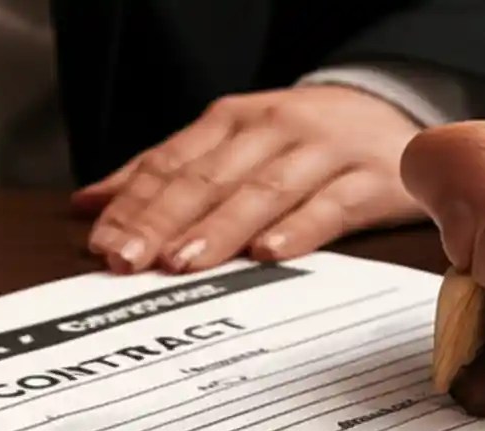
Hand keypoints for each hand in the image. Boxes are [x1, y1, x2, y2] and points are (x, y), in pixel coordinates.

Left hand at [75, 85, 425, 273]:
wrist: (396, 113)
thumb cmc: (301, 142)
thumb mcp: (230, 145)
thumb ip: (163, 173)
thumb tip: (88, 204)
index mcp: (231, 121)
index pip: (171, 164)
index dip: (133, 205)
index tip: (103, 244)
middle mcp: (272, 129)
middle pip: (208, 179)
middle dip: (162, 222)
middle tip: (128, 261)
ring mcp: (322, 153)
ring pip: (262, 192)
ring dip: (218, 230)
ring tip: (181, 263)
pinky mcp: (369, 180)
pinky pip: (331, 207)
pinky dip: (298, 229)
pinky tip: (268, 254)